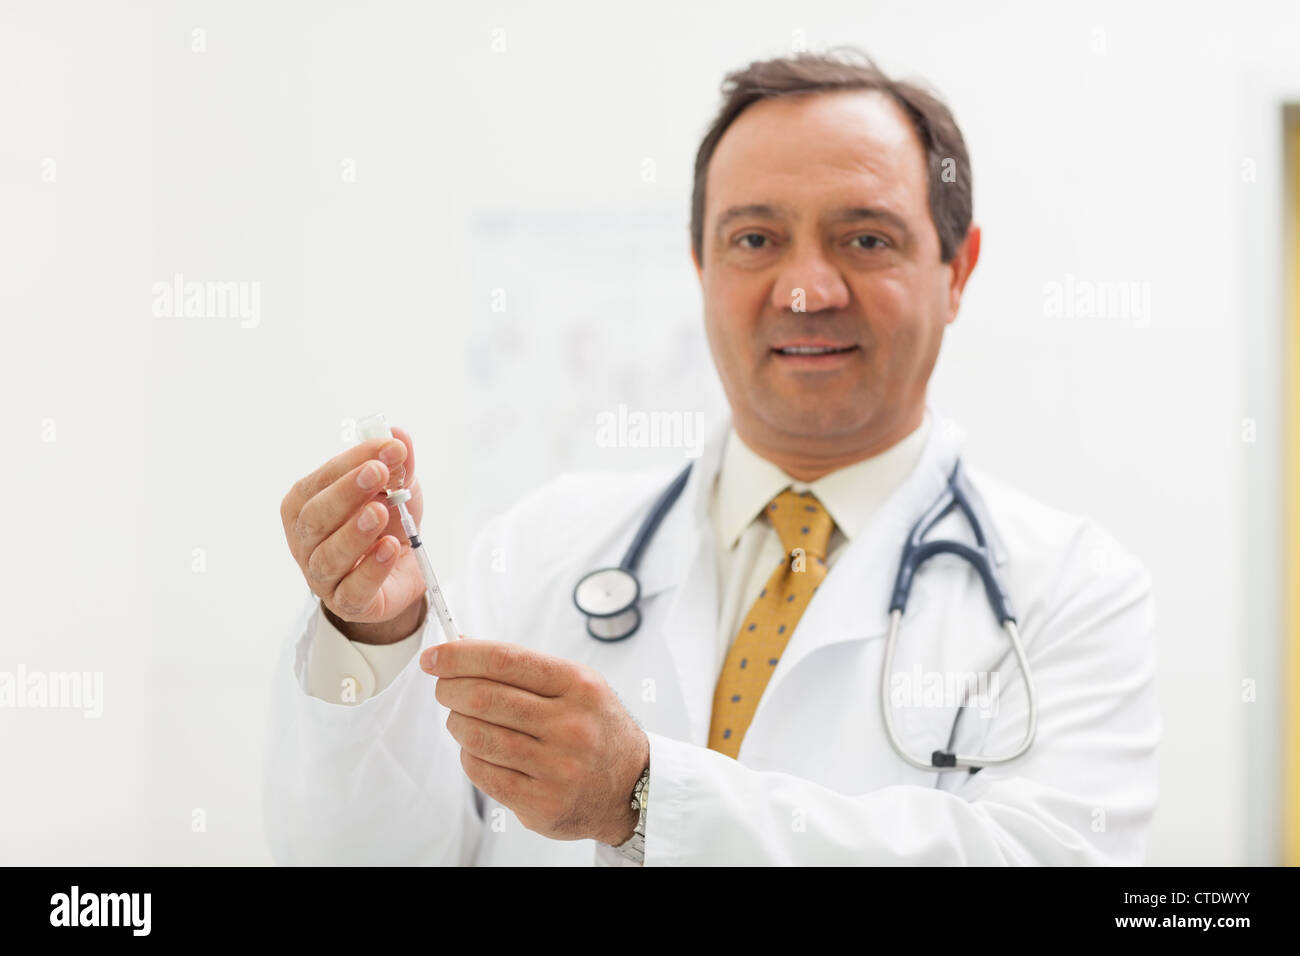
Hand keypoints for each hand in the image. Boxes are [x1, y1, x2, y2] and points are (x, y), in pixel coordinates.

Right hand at [279, 425, 426, 642]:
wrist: (401, 569)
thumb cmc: (385, 522)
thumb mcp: (394, 487)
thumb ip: (396, 463)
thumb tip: (398, 434)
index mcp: (304, 504)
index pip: (320, 480)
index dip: (352, 462)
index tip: (389, 448)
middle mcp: (304, 540)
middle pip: (316, 518)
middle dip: (347, 493)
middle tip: (379, 473)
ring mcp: (321, 575)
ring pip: (330, 556)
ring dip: (355, 532)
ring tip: (381, 511)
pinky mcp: (346, 602)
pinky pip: (353, 589)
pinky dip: (371, 569)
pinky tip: (389, 548)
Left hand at [420, 639, 647, 845]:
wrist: (633, 785)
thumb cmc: (597, 728)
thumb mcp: (579, 686)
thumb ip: (526, 670)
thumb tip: (465, 650)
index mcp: (579, 686)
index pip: (505, 660)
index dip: (460, 656)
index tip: (434, 657)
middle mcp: (571, 725)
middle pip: (485, 698)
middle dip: (450, 688)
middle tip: (443, 688)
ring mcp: (558, 767)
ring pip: (478, 737)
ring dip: (456, 723)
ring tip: (460, 718)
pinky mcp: (543, 803)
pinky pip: (484, 773)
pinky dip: (469, 755)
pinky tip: (476, 748)